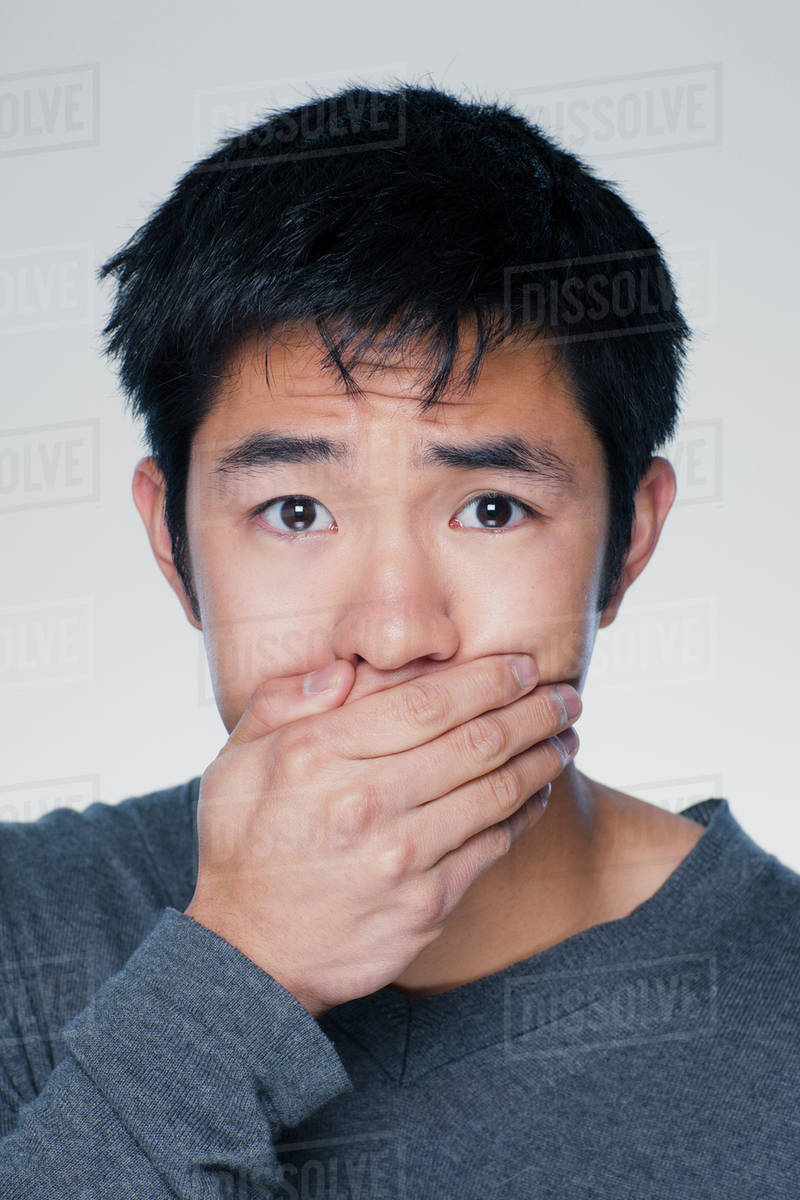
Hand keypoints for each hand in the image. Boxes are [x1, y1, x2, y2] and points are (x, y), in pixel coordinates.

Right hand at [185, 654, 580, 1017]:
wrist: (249, 956)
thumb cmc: (244, 847)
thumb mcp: (236, 761)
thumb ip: (283, 702)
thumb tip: (346, 669)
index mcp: (320, 755)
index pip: (426, 703)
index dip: (486, 679)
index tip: (521, 665)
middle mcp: (366, 801)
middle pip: (476, 741)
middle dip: (533, 711)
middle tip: (566, 694)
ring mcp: (401, 856)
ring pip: (496, 791)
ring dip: (543, 756)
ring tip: (566, 734)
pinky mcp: (426, 903)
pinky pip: (493, 845)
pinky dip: (525, 812)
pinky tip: (539, 790)